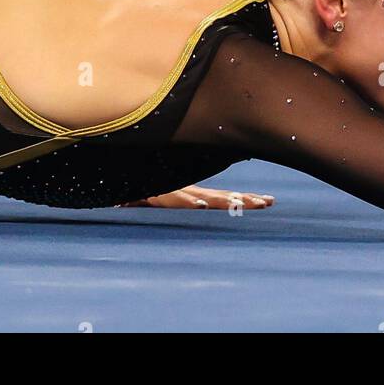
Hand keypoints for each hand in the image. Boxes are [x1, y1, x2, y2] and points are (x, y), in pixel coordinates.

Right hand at [119, 185, 274, 209]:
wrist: (115, 176)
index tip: (268, 201)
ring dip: (221, 202)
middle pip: (219, 197)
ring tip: (240, 205)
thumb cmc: (137, 189)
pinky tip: (199, 206)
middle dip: (244, 200)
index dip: (244, 199)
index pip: (222, 197)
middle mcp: (185, 190)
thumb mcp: (162, 200)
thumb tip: (199, 207)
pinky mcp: (155, 193)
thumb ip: (178, 202)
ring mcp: (171, 190)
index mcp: (190, 193)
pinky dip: (186, 202)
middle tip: (268, 202)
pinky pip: (172, 199)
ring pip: (200, 197)